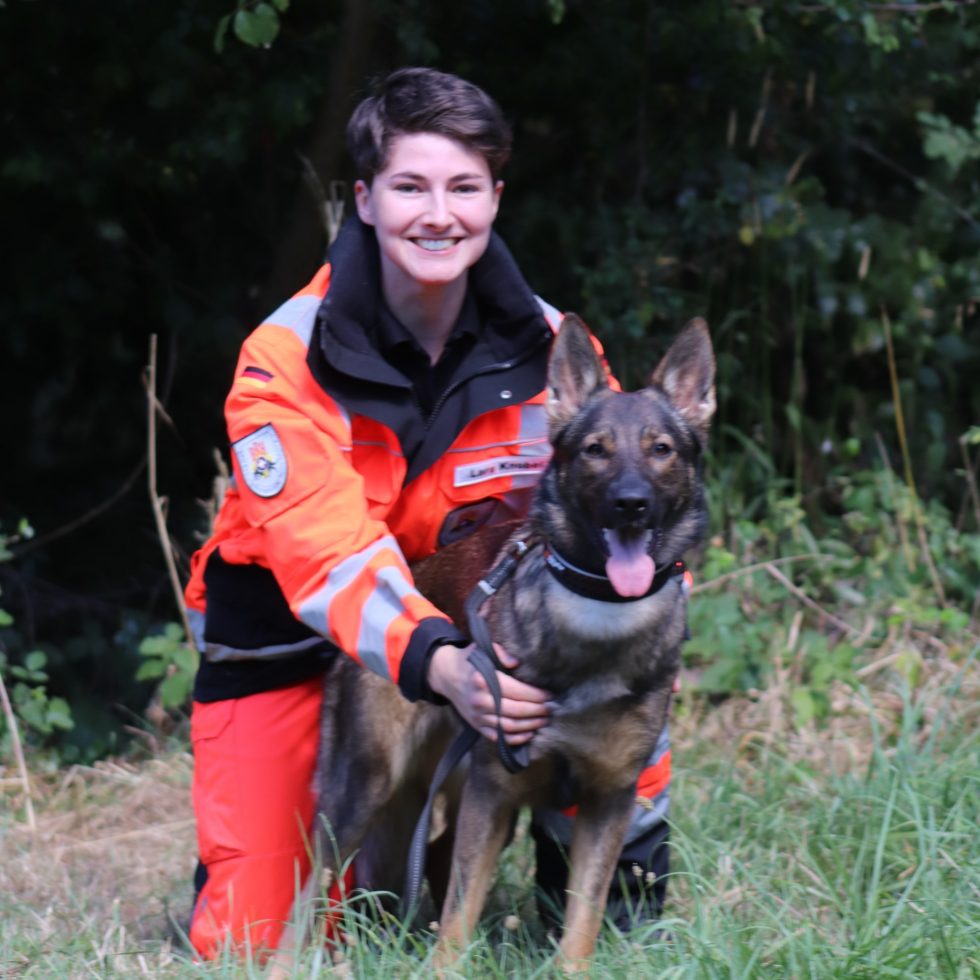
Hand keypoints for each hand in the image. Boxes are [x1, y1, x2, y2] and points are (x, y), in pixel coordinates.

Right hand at [427, 643, 552, 745]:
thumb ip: (501, 652)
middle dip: (537, 711)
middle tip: (551, 709)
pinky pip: (498, 737)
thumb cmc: (469, 660)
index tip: (549, 694)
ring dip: (530, 725)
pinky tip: (529, 734)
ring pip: (509, 726)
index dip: (536, 694)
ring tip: (544, 720)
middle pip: (515, 710)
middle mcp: (479, 700)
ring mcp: (477, 715)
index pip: (516, 690)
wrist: (446, 675)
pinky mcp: (476, 726)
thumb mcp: (482, 648)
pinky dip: (515, 738)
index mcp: (482, 680)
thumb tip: (516, 663)